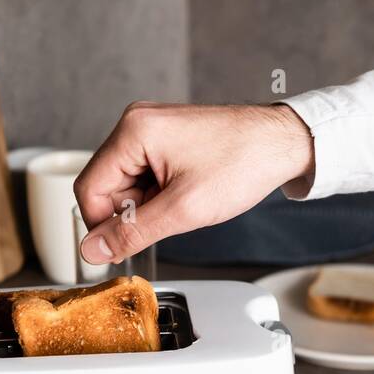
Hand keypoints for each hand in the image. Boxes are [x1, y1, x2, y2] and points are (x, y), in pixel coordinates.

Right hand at [74, 102, 315, 262]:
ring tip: (186, 201)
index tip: (126, 244)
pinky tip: (188, 192)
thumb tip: (92, 250)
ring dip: (149, 204)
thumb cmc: (244, 162)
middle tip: (171, 216)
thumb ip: (132, 232)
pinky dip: (161, 193)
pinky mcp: (167, 137)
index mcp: (133, 131)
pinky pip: (146, 175)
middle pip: (106, 186)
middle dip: (132, 212)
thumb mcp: (184, 209)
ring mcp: (152, 128)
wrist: (284, 142)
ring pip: (127, 184)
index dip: (104, 224)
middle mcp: (137, 123)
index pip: (89, 189)